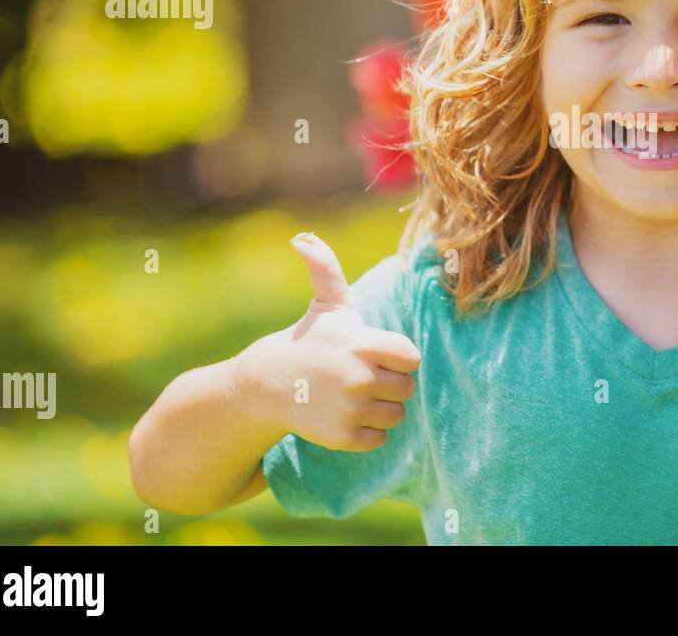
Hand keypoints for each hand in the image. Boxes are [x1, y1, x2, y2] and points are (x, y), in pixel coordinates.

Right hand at [236, 233, 420, 452]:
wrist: (266, 385)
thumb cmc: (308, 341)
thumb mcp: (324, 305)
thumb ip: (327, 270)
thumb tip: (303, 239)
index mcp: (362, 342)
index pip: (411, 357)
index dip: (395, 357)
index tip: (375, 355)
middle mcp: (359, 376)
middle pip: (406, 388)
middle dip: (388, 383)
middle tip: (361, 377)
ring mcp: (351, 408)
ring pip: (396, 414)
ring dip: (380, 408)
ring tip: (354, 396)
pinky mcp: (343, 437)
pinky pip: (379, 439)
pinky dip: (367, 432)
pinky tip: (346, 416)